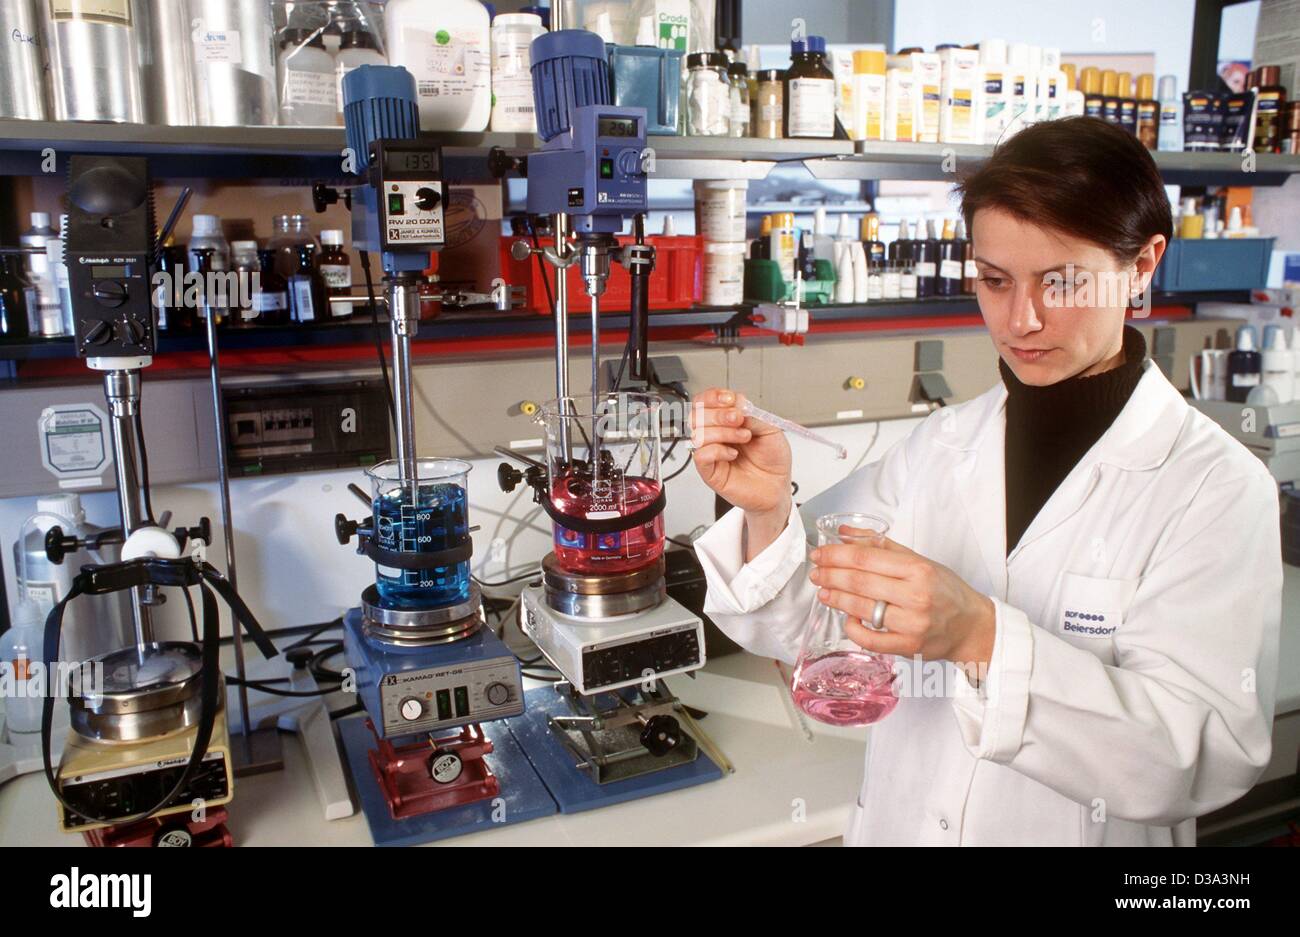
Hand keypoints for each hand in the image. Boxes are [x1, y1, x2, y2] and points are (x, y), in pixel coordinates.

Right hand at [690, 387, 791, 517]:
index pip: (705, 401)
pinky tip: (733, 454)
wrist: (777, 487)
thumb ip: (753, 415)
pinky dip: (717, 451)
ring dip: (723, 432)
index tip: (730, 399)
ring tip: (744, 437)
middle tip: (738, 419)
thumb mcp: (771, 429)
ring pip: (698, 434)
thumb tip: (737, 403)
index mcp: (726, 421)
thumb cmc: (773, 460)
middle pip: (696, 414)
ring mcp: (711, 452)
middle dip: (719, 414)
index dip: (713, 396)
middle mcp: (715, 435)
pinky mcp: (709, 471)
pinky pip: (700, 456)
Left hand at [808, 530, 995, 676]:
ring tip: (824, 591)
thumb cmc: (946, 591)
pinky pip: (870, 639)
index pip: (866, 558)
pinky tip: (846, 618)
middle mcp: (916, 595)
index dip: (837, 555)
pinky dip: (853, 628)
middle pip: (860, 582)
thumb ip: (881, 545)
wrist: (971, 626)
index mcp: (918, 569)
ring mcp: (912, 623)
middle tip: (816, 572)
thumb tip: (845, 532)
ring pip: (862, 609)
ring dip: (837, 599)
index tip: (820, 554)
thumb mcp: (920, 560)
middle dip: (831, 575)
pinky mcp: (908, 647)